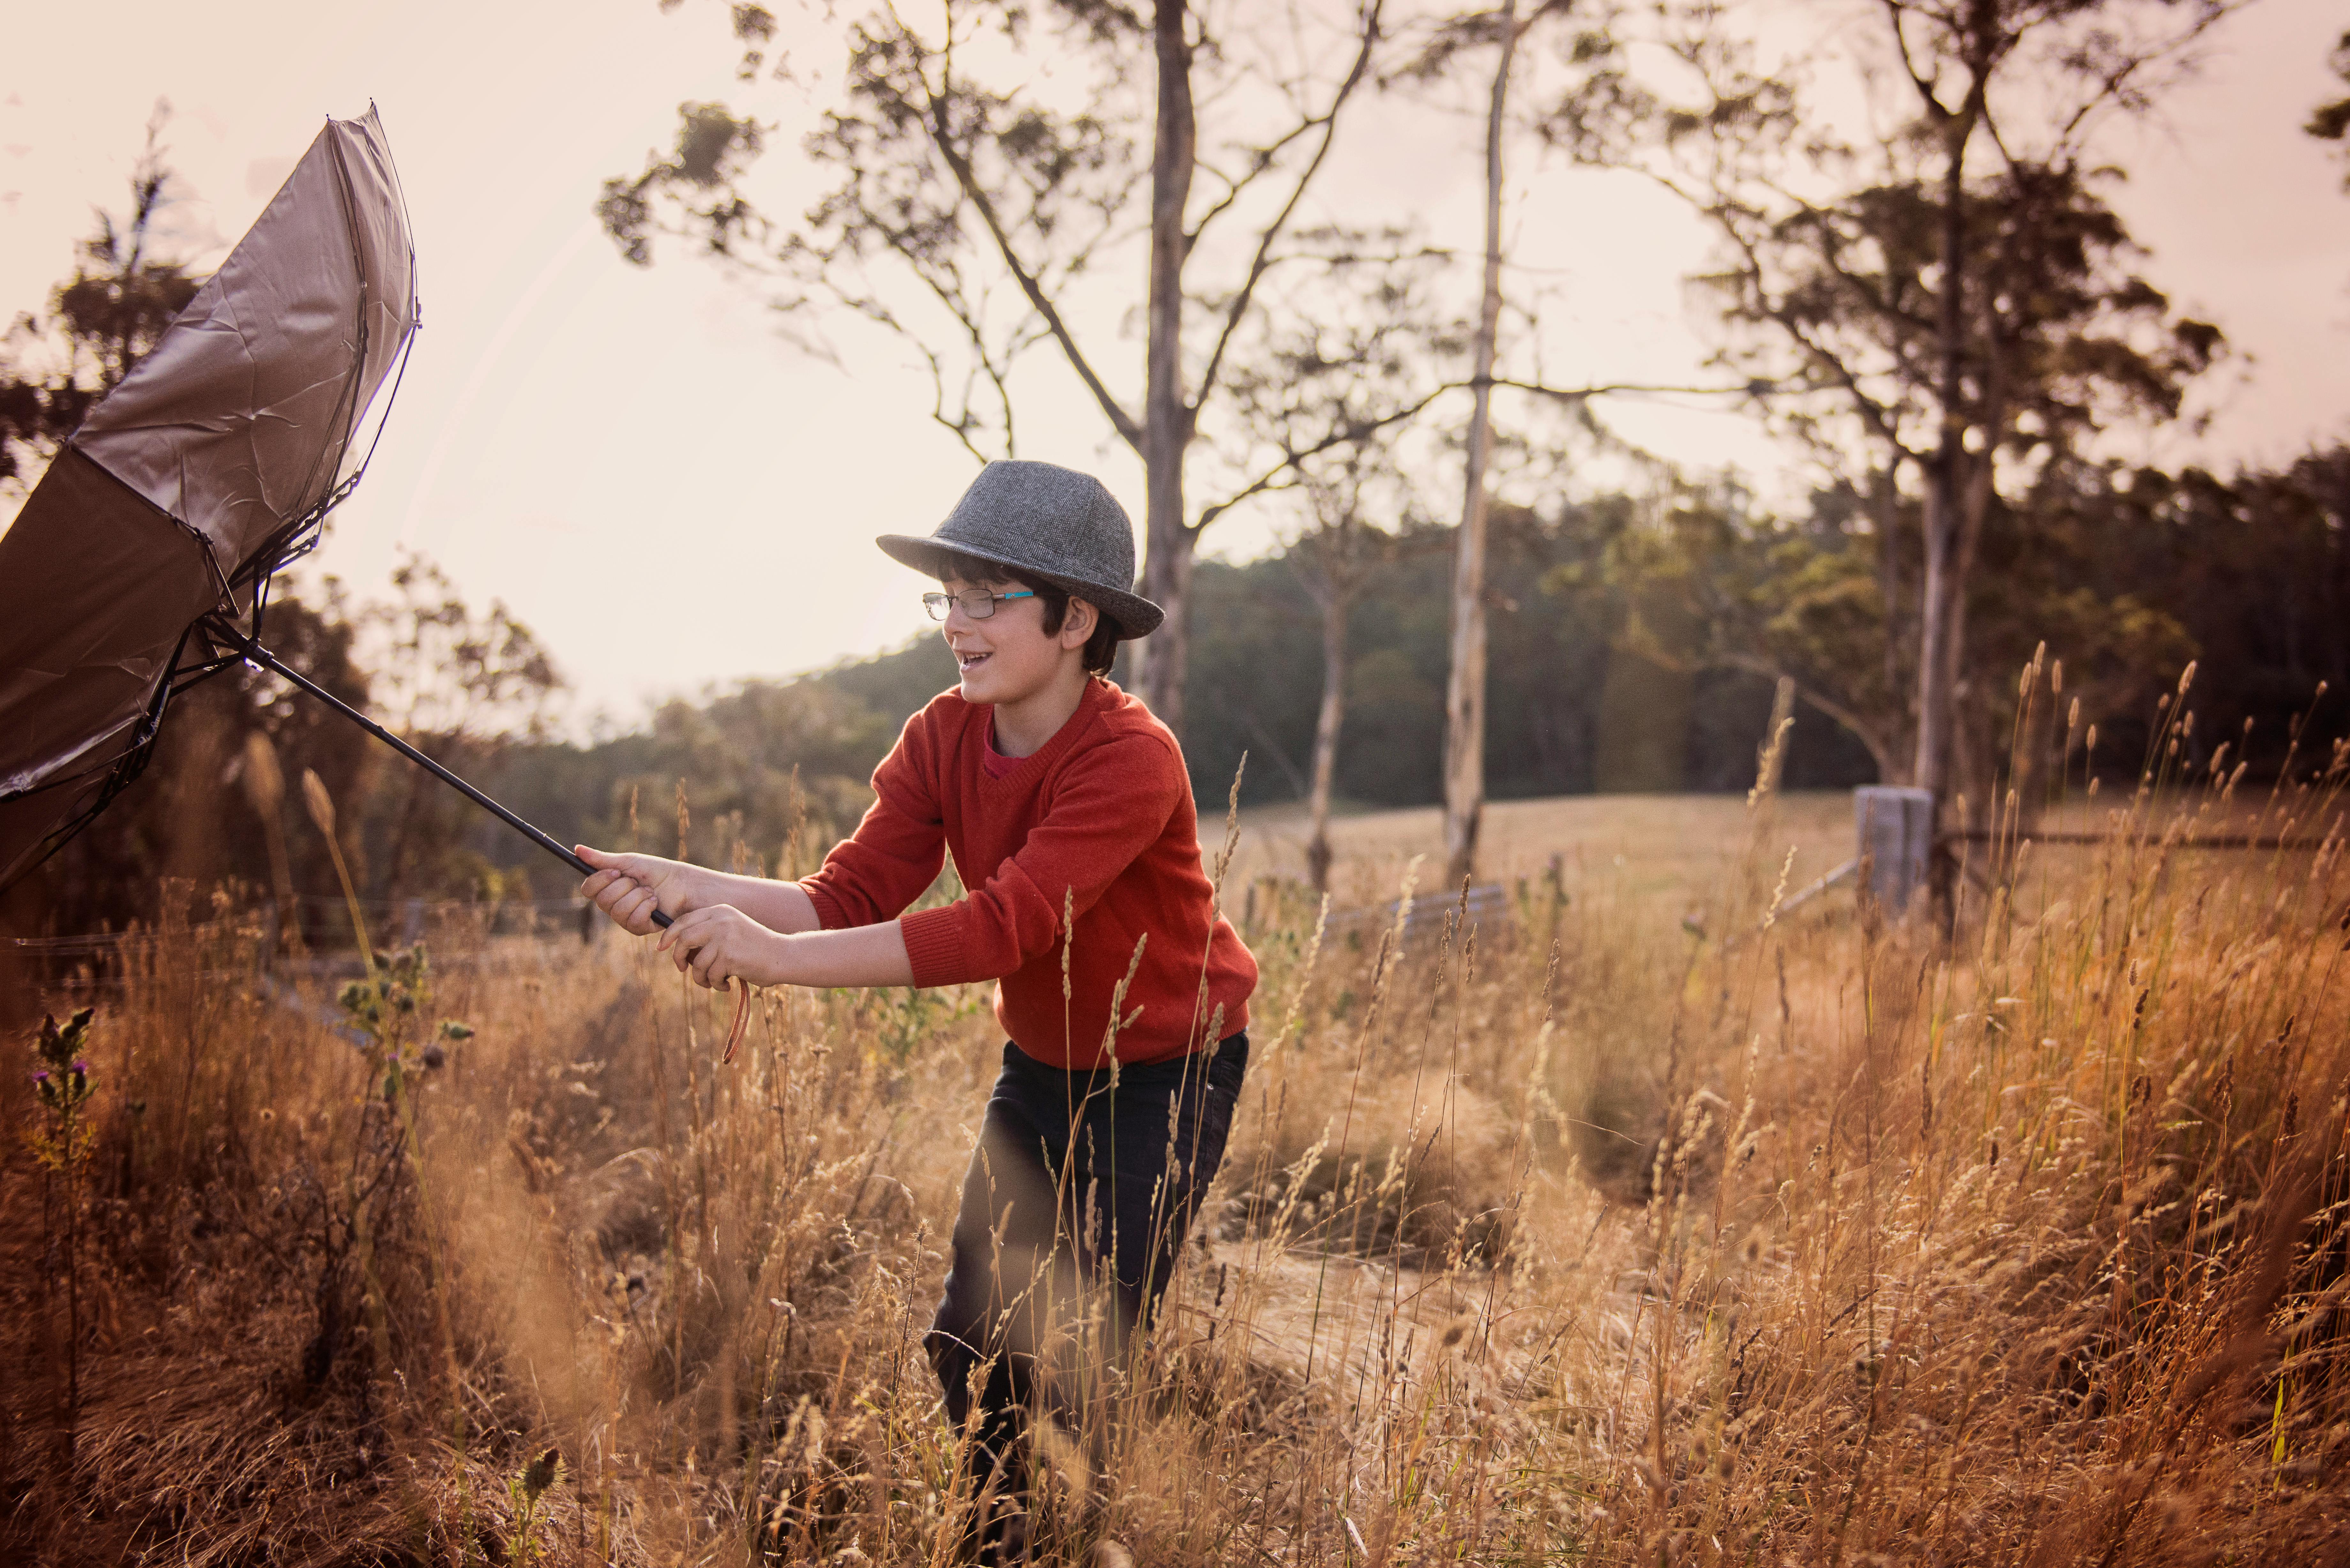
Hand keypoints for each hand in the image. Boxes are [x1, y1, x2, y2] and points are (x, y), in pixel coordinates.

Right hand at [577, 845, 696, 934]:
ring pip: (618, 911)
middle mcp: (612, 905)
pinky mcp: (640, 928)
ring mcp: (625, 919)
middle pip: (603, 900)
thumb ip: (602, 859)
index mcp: (607, 888)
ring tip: (650, 891)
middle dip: (624, 887)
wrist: (682, 883)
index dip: (600, 880)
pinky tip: (655, 902)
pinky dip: (646, 907)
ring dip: (637, 896)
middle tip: (638, 881)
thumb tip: (577, 849)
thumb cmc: (655, 871)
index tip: (616, 872)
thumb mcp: (628, 862)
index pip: (588, 889)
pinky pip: (633, 921)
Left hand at [656, 904, 787, 989]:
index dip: (668, 935)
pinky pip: (711, 975)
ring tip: (714, 982)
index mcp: (719, 912)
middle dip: (679, 957)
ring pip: (697, 963)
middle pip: (684, 939)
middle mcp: (720, 921)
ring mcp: (725, 938)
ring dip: (702, 978)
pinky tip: (727, 985)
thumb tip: (680, 949)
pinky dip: (716, 985)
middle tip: (683, 968)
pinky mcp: (729, 956)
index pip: (684, 920)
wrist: (782, 956)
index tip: (660, 947)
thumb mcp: (731, 931)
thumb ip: (708, 933)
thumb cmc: (755, 948)